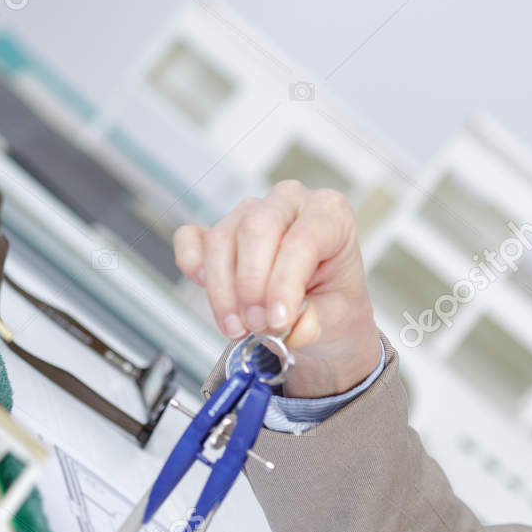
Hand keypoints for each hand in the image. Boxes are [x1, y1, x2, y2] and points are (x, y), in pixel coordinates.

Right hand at [173, 180, 382, 397]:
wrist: (319, 312)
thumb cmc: (333, 303)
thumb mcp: (340, 319)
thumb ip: (318, 322)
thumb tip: (296, 328)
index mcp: (330, 215)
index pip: (302, 239)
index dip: (285, 284)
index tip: (278, 321)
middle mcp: (290, 203)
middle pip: (256, 228)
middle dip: (250, 284)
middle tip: (256, 325)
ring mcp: (250, 211)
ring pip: (222, 239)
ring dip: (223, 290)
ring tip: (238, 327)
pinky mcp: (219, 230)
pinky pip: (191, 239)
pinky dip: (192, 265)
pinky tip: (206, 289)